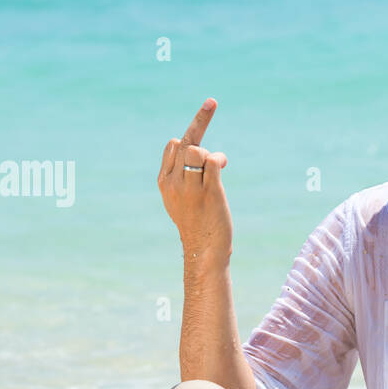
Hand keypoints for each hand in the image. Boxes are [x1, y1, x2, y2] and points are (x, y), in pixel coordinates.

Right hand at [157, 98, 231, 264]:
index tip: (200, 146)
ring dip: (209, 153)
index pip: (172, 145)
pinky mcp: (209, 194)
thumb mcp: (177, 198)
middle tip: (211, 157)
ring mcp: (190, 189)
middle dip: (202, 140)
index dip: (188, 139)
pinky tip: (223, 166)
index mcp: (164, 181)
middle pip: (185, 144)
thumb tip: (195, 151)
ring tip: (216, 166)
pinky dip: (220, 159)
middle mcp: (174, 183)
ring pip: (196, 151)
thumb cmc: (194, 221)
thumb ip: (180, 175)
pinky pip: (212, 162)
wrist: (203, 249)